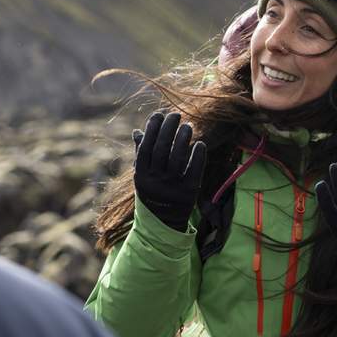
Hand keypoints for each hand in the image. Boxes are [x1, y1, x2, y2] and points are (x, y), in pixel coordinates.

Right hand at [132, 112, 206, 231]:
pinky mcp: (189, 191)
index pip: (146, 145)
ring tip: (188, 126)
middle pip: (162, 148)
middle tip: (176, 115)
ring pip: (178, 156)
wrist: (164, 221)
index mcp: (141, 174)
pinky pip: (194, 169)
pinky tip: (200, 143)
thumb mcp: (142, 175)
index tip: (159, 114)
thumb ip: (141, 153)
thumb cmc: (153, 191)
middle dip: (169, 127)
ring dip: (183, 137)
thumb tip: (137, 131)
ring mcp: (172, 186)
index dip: (152, 128)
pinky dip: (197, 155)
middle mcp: (155, 180)